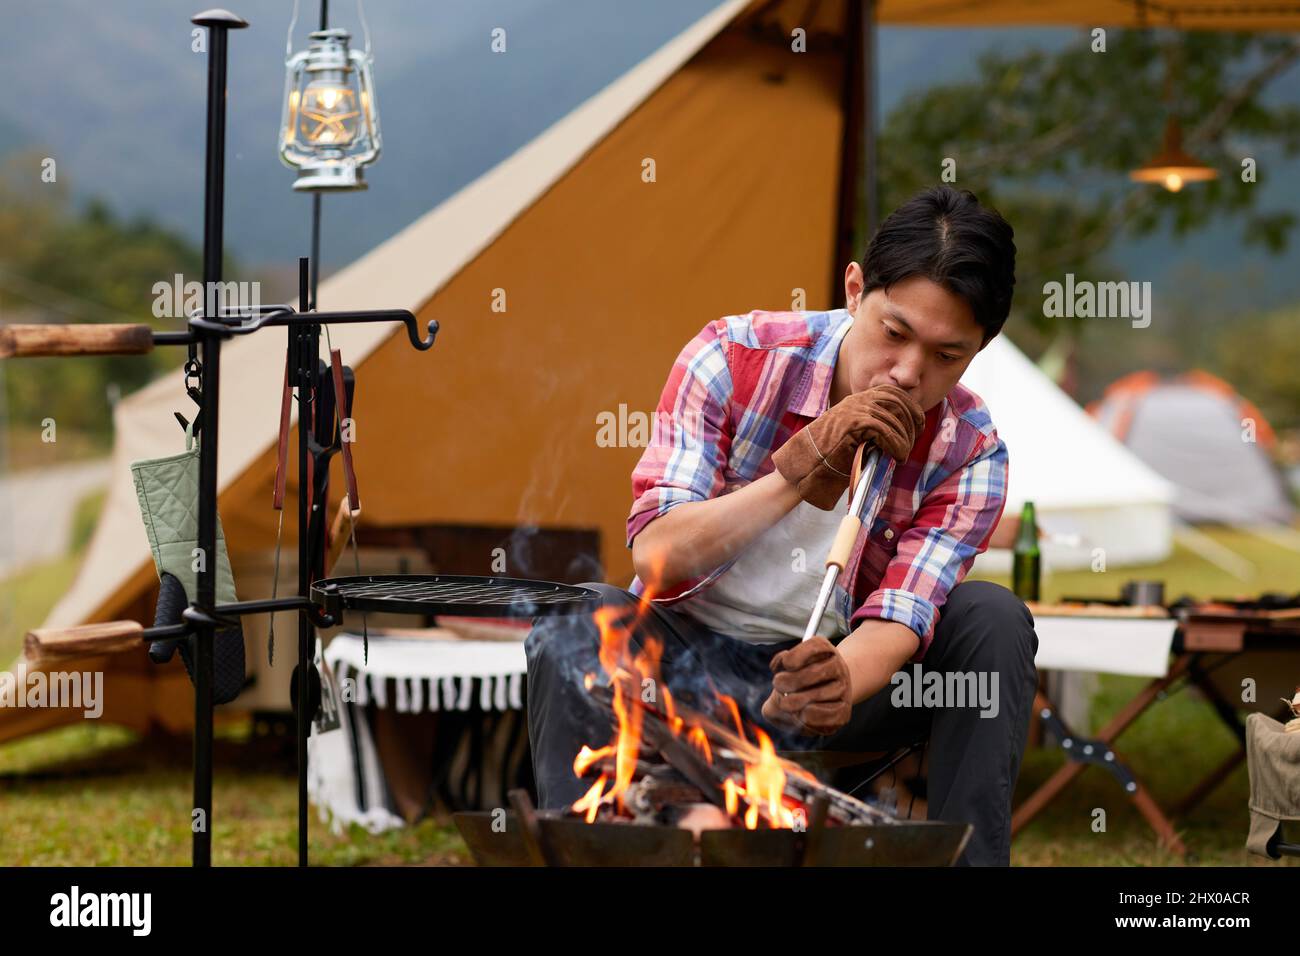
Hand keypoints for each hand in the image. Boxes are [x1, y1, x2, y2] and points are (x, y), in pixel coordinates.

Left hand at [760, 637, 853, 735]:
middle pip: (815, 672)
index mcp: (824, 650)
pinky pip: (823, 714)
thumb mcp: (787, 667)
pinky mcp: (843, 711)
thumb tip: (779, 678)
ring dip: (796, 701)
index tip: (786, 664)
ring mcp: (842, 689)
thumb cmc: (799, 679)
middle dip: (790, 680)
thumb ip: (778, 667)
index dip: (798, 654)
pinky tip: (799, 714)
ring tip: (786, 703)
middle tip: (777, 684)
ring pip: (818, 694)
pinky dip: (807, 716)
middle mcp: (837, 667)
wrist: (823, 697)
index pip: (816, 646)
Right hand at [771, 383, 924, 509]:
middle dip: (912, 422)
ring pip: (893, 418)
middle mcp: (857, 400)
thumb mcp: (856, 435)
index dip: (911, 408)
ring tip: (902, 455)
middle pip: (898, 402)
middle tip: (911, 443)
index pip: (893, 392)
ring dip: (904, 439)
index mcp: (858, 400)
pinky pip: (885, 431)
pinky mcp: (853, 423)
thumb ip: (874, 427)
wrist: (805, 464)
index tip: (918, 426)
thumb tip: (903, 433)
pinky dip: (896, 445)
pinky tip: (897, 456)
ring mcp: (854, 410)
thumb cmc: (830, 456)